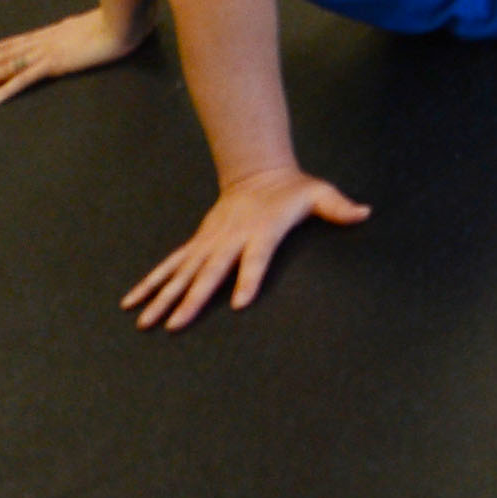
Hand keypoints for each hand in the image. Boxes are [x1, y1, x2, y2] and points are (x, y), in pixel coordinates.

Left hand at [0, 7, 146, 107]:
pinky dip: (2, 93)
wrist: (124, 20)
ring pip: (3, 69)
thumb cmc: (118, 21)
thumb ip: (82, 29)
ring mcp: (45, 53)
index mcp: (54, 34)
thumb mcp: (96, 24)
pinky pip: (22, 82)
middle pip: (3, 58)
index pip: (20, 43)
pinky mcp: (53, 64)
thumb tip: (76, 28)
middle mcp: (43, 42)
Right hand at [124, 170, 370, 330]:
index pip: (255, 259)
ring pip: (182, 273)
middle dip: (192, 299)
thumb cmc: (292, 190)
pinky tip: (131, 302)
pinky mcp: (197, 245)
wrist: (257, 172)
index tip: (240, 303)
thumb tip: (365, 212)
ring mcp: (209, 243)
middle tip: (176, 325)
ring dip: (162, 297)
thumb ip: (338, 206)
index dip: (249, 279)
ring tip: (144, 321)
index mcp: (261, 232)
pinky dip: (150, 283)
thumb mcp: (318, 193)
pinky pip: (170, 266)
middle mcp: (230, 240)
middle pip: (210, 273)